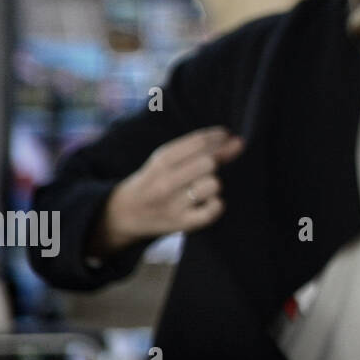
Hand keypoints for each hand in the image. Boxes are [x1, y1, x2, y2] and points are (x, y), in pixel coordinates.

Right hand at [88, 126, 244, 257]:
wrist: (124, 214)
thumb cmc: (154, 180)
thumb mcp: (166, 160)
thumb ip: (199, 149)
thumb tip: (235, 140)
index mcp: (161, 160)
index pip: (199, 142)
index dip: (219, 137)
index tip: (227, 136)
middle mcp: (165, 182)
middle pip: (209, 163)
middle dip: (217, 160)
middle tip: (212, 166)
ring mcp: (173, 204)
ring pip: (212, 185)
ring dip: (214, 183)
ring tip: (203, 187)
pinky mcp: (181, 223)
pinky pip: (212, 211)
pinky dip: (216, 205)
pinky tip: (208, 202)